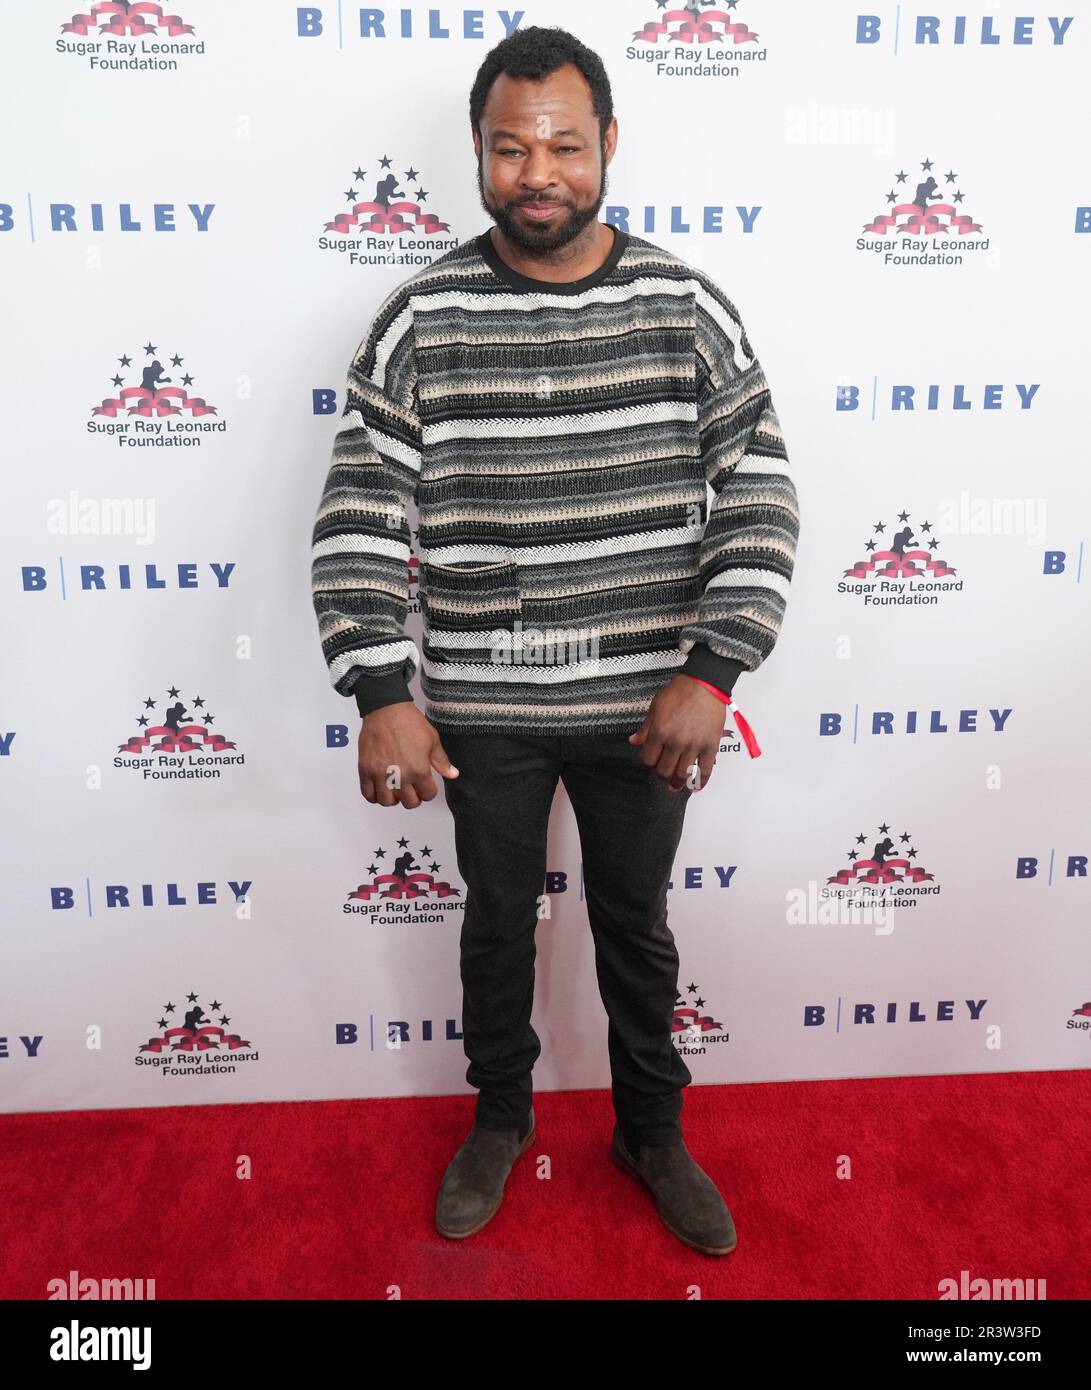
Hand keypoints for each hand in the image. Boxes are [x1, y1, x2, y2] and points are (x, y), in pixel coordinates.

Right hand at [357, 704, 458, 807]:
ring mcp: (380, 774)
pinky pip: (368, 794)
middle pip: (409, 803)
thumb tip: (452, 774)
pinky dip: (374, 796)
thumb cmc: (409, 722)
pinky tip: (380, 788)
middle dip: (414, 798)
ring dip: (394, 798)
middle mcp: (400, 776)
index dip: (429, 791)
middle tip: (412, 789)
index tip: (426, 786)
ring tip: (396, 789)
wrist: (386, 709)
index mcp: (419, 770)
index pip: (428, 795)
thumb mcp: (432, 740)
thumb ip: (442, 761)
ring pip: (387, 802)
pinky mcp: (365, 770)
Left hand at [628, 675, 725, 791]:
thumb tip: (634, 741)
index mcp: (660, 732)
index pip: (647, 759)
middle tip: (662, 772)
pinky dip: (700, 781)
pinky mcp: (711, 746)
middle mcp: (676, 741)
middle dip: (661, 773)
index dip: (647, 761)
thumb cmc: (680, 692)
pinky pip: (705, 769)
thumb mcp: (655, 707)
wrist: (704, 684)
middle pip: (664, 770)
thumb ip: (645, 728)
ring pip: (682, 774)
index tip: (651, 760)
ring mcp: (694, 745)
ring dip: (677, 782)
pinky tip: (696, 786)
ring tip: (675, 784)